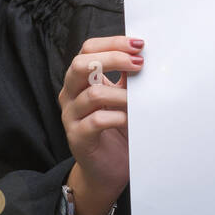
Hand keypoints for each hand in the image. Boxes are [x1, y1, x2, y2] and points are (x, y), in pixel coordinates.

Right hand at [57, 35, 143, 214]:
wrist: (107, 170)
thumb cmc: (117, 131)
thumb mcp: (123, 99)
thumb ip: (127, 79)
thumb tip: (144, 56)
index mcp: (80, 80)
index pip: (88, 49)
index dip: (113, 43)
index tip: (139, 45)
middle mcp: (70, 95)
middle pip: (82, 64)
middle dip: (113, 59)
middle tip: (140, 64)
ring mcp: (71, 116)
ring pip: (92, 93)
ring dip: (122, 94)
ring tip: (140, 100)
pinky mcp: (78, 137)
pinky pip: (96, 121)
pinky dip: (118, 117)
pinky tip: (131, 120)